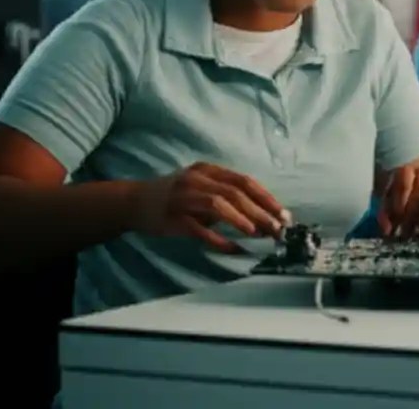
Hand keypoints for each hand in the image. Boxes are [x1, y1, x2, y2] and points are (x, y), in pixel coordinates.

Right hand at [131, 162, 286, 252]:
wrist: (135, 202)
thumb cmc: (175, 196)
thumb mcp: (203, 188)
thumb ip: (228, 198)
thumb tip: (263, 217)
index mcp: (208, 170)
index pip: (244, 181)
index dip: (266, 198)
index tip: (284, 215)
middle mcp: (197, 179)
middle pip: (235, 192)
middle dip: (260, 211)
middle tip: (277, 229)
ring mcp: (184, 197)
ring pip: (218, 204)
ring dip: (241, 220)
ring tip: (258, 234)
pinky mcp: (173, 217)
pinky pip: (199, 229)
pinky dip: (219, 239)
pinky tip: (234, 248)